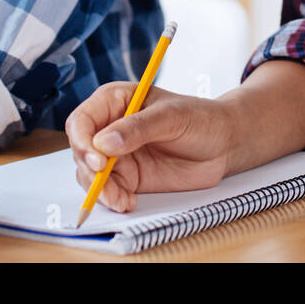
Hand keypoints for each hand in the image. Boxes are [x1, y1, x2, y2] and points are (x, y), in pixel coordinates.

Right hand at [64, 82, 235, 212]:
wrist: (223, 144)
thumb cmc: (200, 119)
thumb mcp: (171, 117)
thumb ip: (137, 128)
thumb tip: (103, 143)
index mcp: (115, 101)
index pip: (82, 121)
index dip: (82, 141)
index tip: (97, 160)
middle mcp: (110, 127)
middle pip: (81, 150)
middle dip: (90, 171)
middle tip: (107, 187)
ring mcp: (117, 153)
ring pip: (89, 174)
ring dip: (100, 190)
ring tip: (122, 199)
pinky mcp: (128, 176)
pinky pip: (108, 190)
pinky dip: (113, 199)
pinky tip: (129, 202)